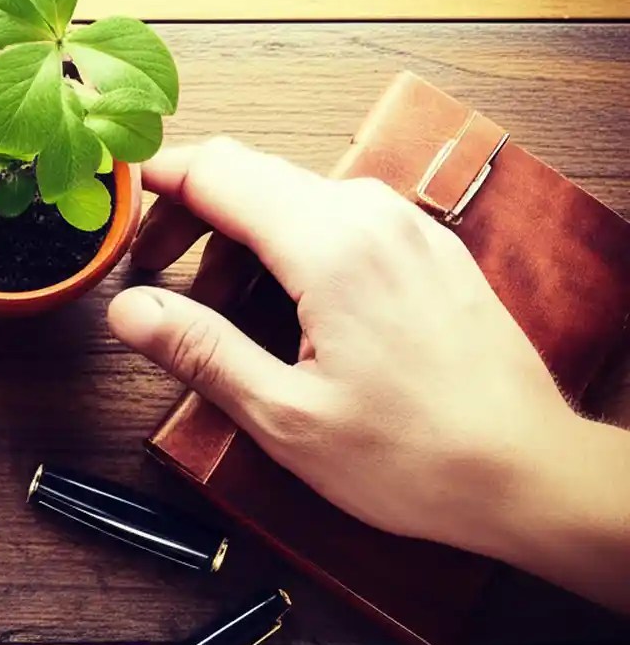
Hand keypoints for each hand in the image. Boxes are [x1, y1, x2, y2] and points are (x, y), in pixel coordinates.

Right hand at [107, 138, 609, 564]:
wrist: (528, 473)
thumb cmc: (414, 456)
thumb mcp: (284, 415)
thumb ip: (198, 349)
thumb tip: (126, 310)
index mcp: (330, 245)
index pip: (216, 171)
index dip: (155, 182)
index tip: (116, 204)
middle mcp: (370, 214)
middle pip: (250, 177)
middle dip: (190, 219)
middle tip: (153, 278)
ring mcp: (405, 226)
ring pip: (292, 200)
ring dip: (240, 243)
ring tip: (223, 319)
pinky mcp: (426, 248)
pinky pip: (337, 221)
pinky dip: (290, 250)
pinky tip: (287, 315)